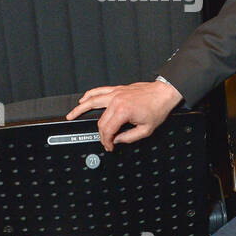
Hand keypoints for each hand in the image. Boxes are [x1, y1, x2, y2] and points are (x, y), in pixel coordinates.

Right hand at [66, 80, 181, 151]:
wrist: (163, 93)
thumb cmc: (157, 108)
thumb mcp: (146, 129)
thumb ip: (129, 137)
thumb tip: (117, 140)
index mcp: (123, 112)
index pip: (107, 130)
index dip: (106, 141)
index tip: (109, 146)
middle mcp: (116, 101)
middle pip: (100, 121)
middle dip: (100, 133)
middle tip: (105, 141)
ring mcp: (116, 93)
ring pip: (92, 101)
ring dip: (80, 109)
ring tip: (71, 115)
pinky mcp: (117, 89)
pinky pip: (99, 91)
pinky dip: (89, 95)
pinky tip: (83, 99)